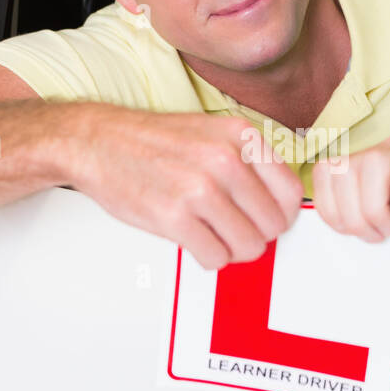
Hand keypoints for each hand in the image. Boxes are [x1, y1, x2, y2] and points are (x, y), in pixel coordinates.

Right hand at [69, 104, 303, 269]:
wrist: (99, 142)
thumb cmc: (155, 142)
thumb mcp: (214, 133)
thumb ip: (251, 161)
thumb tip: (281, 203)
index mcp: (241, 135)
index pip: (290, 192)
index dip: (280, 214)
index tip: (264, 218)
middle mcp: (225, 159)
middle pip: (272, 225)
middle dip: (255, 234)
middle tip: (233, 229)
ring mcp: (199, 188)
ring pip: (249, 246)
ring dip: (233, 250)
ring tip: (214, 235)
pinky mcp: (174, 216)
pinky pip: (216, 257)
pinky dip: (209, 257)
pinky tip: (196, 240)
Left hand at [310, 133, 389, 266]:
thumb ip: (361, 220)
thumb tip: (331, 233)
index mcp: (375, 162)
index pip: (328, 170)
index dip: (328, 206)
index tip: (345, 232)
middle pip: (344, 167)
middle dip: (349, 213)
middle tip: (373, 236)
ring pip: (372, 166)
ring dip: (374, 210)